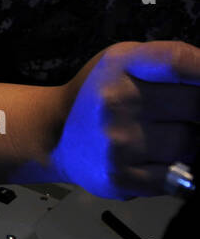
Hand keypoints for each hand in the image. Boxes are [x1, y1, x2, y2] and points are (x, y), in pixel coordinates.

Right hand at [51, 41, 199, 198]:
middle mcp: (115, 100)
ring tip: (157, 139)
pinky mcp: (120, 176)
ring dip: (184, 143)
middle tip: (173, 114)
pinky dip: (173, 170)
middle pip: (196, 105)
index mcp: (120, 65)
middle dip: (194, 112)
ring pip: (190, 144)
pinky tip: (152, 160)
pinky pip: (177, 177)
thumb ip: (170, 62)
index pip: (178, 61)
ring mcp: (117, 141)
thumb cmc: (100, 94)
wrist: (53, 134)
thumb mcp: (126, 61)